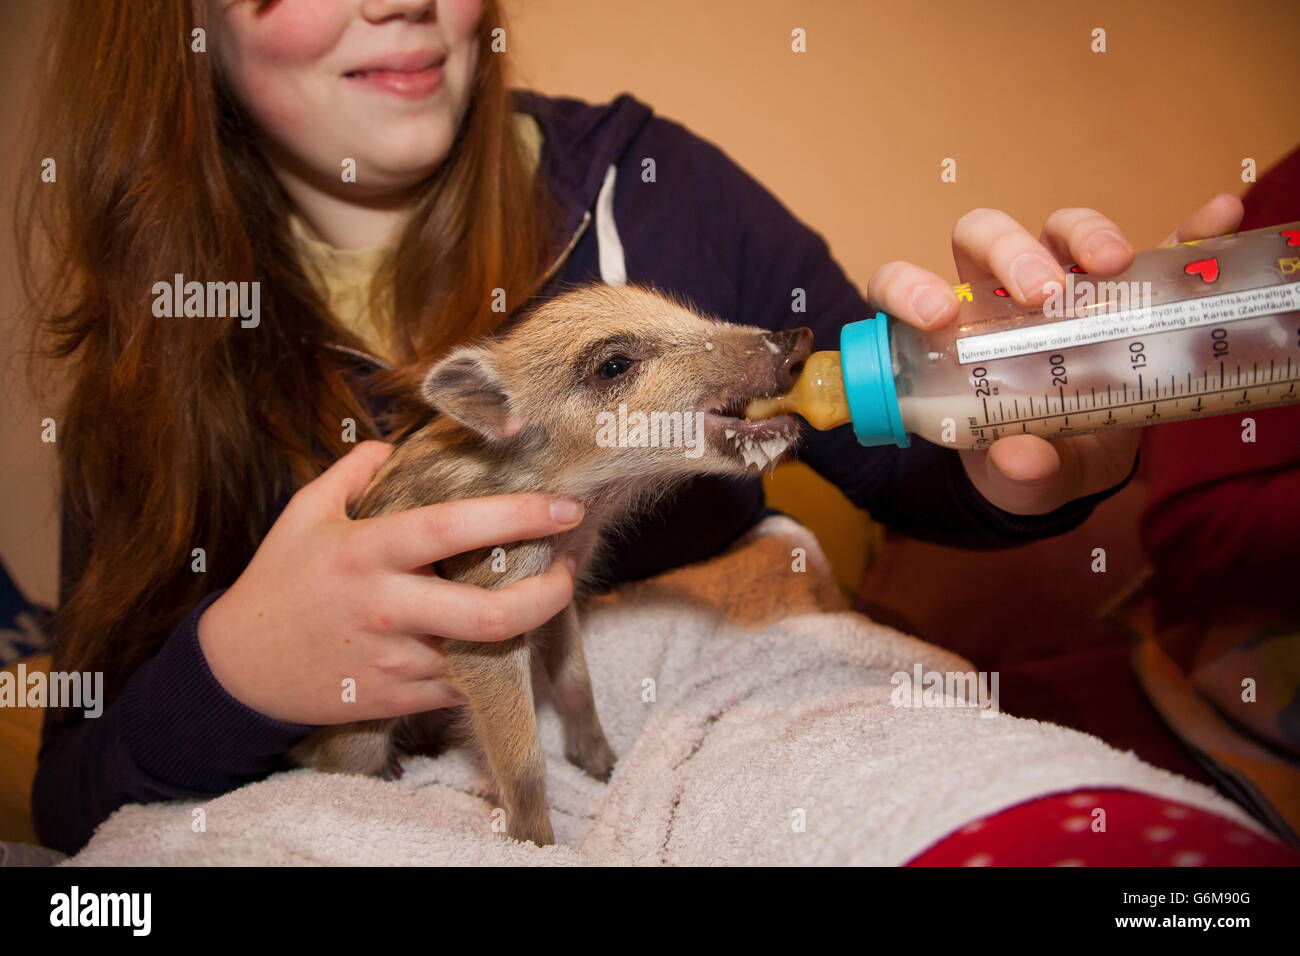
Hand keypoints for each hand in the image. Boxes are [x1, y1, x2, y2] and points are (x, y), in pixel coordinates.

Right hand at [198, 440, 583, 723]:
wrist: (240, 671)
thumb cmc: (279, 582)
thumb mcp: (304, 513)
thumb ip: (353, 472)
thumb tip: (394, 444)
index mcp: (367, 553)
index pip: (451, 529)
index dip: (516, 517)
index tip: (565, 508)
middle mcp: (386, 608)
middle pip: (487, 615)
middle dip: (545, 597)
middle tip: (568, 572)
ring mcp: (395, 660)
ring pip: (483, 653)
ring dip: (519, 629)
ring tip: (537, 597)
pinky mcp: (399, 699)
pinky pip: (463, 683)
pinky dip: (486, 661)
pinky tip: (494, 636)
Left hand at [866, 194, 1244, 513]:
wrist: (1080, 465)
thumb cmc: (1028, 460)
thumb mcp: (1017, 479)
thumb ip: (1013, 473)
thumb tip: (1020, 460)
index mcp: (950, 334)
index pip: (903, 285)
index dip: (908, 287)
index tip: (937, 315)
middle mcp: (998, 295)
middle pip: (984, 239)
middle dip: (1011, 250)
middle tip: (1045, 292)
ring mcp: (1065, 283)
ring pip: (1059, 230)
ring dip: (1085, 234)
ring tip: (1114, 264)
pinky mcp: (1128, 289)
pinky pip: (1157, 246)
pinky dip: (1186, 231)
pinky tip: (1215, 218)